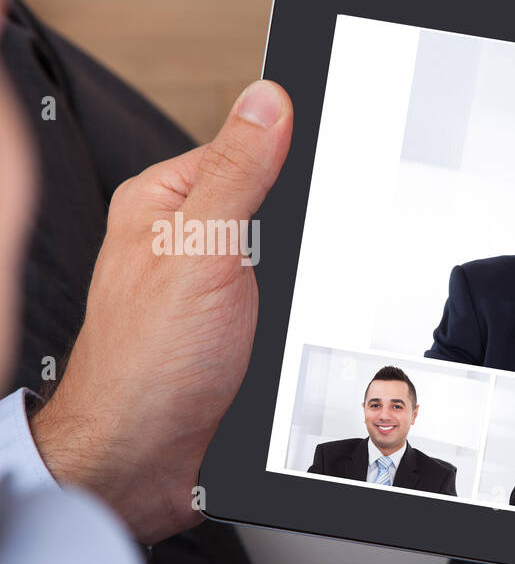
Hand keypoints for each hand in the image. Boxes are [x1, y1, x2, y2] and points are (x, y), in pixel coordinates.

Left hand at [31, 80, 292, 544]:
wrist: (145, 462)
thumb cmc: (148, 366)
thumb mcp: (201, 250)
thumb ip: (239, 173)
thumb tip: (268, 101)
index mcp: (163, 202)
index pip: (244, 148)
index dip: (289, 159)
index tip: (319, 178)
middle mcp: (184, 243)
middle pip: (275, 208)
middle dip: (302, 236)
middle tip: (293, 266)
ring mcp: (211, 291)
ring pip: (288, 264)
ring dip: (304, 288)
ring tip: (285, 312)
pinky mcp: (235, 334)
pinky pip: (288, 309)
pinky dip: (302, 323)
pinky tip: (291, 338)